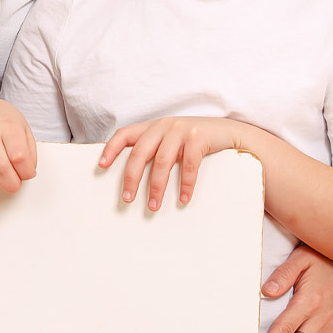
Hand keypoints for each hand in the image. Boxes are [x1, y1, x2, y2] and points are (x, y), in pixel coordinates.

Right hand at [0, 98, 37, 193]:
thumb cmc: (2, 120)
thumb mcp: (23, 128)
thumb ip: (29, 152)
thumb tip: (27, 173)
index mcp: (8, 127)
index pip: (19, 157)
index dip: (26, 172)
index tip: (27, 174)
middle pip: (1, 169)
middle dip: (12, 184)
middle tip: (15, 183)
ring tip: (1, 179)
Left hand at [97, 117, 250, 210]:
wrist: (230, 132)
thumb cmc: (197, 142)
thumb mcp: (172, 141)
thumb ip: (155, 150)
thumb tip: (134, 178)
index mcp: (153, 127)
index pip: (125, 134)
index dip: (111, 149)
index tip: (101, 166)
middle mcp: (164, 125)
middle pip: (140, 153)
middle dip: (131, 178)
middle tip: (127, 199)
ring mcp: (181, 129)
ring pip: (162, 161)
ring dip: (156, 187)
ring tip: (153, 207)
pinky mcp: (199, 136)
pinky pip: (189, 164)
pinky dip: (185, 184)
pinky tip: (183, 199)